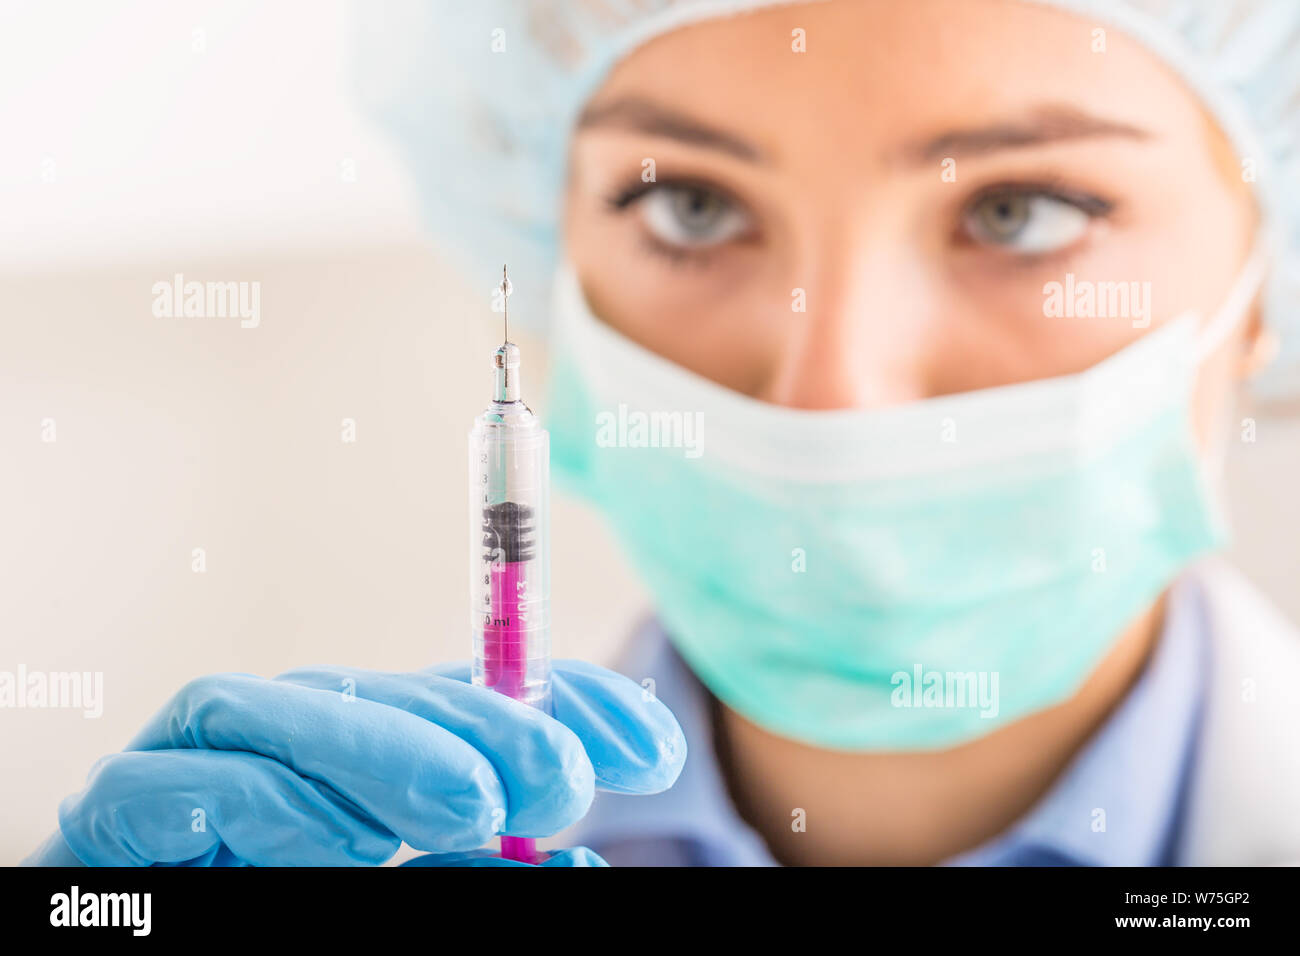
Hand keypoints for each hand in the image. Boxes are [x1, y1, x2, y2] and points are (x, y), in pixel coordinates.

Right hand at [23, 659, 683, 865]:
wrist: (149, 953)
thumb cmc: (299, 926)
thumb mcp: (412, 911)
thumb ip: (474, 876)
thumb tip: (575, 858)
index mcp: (359, 767)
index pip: (461, 703)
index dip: (558, 702)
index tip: (651, 745)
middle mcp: (283, 754)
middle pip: (374, 695)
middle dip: (477, 722)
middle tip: (560, 780)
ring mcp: (190, 777)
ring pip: (271, 714)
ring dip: (375, 751)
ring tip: (466, 807)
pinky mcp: (109, 821)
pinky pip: (160, 782)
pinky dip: (244, 796)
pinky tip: (328, 839)